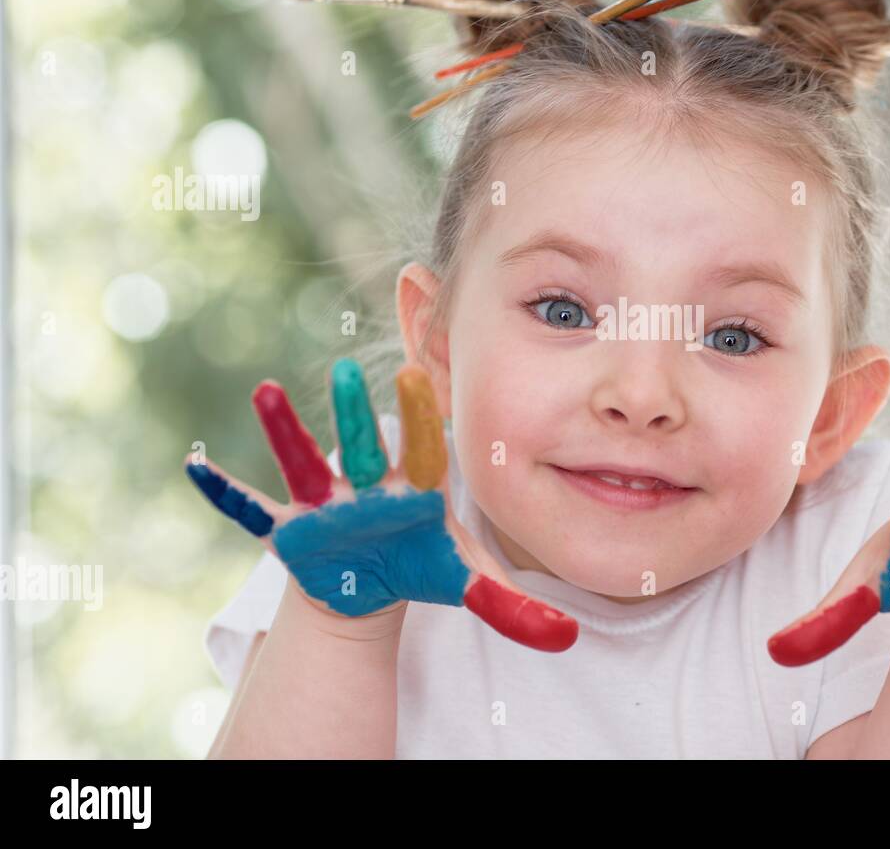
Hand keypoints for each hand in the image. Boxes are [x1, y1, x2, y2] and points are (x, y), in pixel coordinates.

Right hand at [185, 358, 577, 652]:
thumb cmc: (419, 560)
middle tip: (348, 372)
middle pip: (362, 446)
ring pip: (302, 462)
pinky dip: (224, 494)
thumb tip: (570, 638)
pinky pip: (251, 508)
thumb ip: (512, 605)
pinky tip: (196, 469)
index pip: (422, 450)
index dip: (419, 417)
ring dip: (284, 432)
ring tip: (263, 392)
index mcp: (414, 487)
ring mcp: (323, 502)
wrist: (368, 573)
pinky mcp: (287, 525)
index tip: (418, 374)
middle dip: (353, 415)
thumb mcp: (465, 579)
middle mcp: (367, 484)